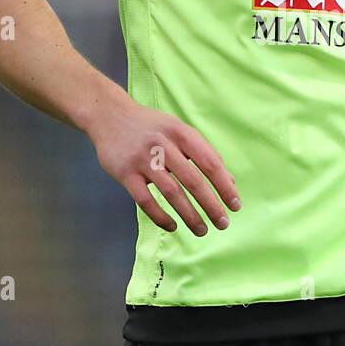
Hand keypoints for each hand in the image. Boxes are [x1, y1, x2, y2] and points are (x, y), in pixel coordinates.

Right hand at [89, 97, 240, 235]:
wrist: (109, 115)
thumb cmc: (151, 127)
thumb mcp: (179, 131)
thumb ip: (204, 154)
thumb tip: (231, 181)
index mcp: (181, 133)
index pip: (210, 162)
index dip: (224, 186)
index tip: (235, 206)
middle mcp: (163, 144)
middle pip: (193, 180)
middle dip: (211, 205)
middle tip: (222, 223)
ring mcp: (143, 159)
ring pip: (171, 192)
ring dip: (189, 215)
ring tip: (201, 230)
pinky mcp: (124, 173)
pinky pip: (145, 200)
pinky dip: (160, 216)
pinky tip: (173, 226)